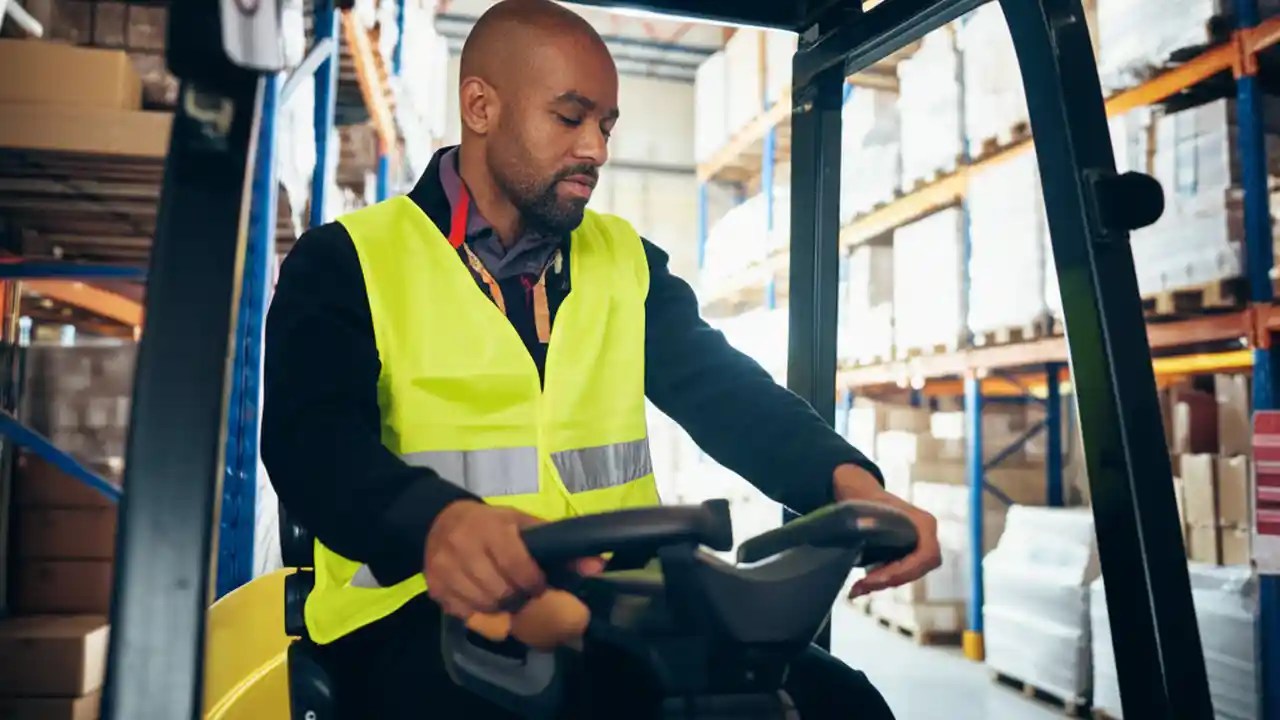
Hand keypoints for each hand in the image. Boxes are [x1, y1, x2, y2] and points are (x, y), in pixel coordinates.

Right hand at [423, 500, 604, 618]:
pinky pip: (464, 613)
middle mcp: (465, 547)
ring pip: (483, 605)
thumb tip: (598, 566)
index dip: (533, 582)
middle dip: (518, 597)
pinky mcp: (434, 585)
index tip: (539, 585)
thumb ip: (560, 546)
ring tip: (506, 596)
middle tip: (523, 594)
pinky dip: (478, 612)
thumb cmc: (492, 523)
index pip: (517, 565)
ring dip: (500, 607)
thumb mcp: (524, 524)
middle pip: (500, 591)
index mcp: (492, 528)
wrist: (441, 520)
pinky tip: (483, 598)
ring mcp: (445, 568)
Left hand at [832, 464, 942, 598]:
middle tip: (861, 586)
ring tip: (857, 588)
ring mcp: (919, 549)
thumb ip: (866, 518)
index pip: (926, 555)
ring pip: (907, 575)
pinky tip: (859, 587)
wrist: (864, 496)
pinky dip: (880, 581)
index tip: (876, 576)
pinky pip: (899, 575)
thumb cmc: (867, 498)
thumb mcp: (867, 506)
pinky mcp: (907, 558)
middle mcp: (927, 538)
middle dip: (889, 580)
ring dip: (882, 584)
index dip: (905, 570)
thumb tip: (861, 527)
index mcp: (924, 523)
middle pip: (917, 569)